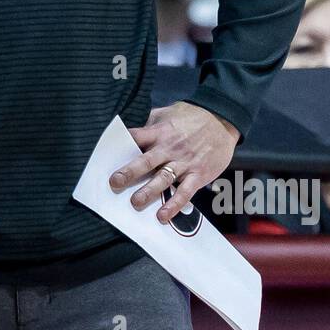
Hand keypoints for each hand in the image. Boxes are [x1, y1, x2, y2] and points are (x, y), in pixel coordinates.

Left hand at [110, 101, 239, 223]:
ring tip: (135, 203)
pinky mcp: (198, 175)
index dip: (122, 144)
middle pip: (146, 160)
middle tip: (114, 182)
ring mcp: (184, 162)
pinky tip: (163, 216)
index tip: (106, 155)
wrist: (223, 120)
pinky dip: (174, 205)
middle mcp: (170, 148)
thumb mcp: (168, 113)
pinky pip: (185, 192)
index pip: (136, 137)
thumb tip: (130, 132)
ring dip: (149, 191)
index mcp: (160, 132)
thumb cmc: (192, 116)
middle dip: (130, 172)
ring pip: (164, 179)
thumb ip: (150, 123)